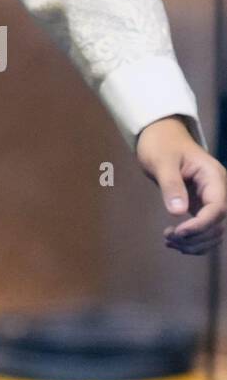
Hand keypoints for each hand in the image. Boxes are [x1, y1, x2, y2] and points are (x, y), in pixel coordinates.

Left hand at [135, 116, 226, 254]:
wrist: (161, 137)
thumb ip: (170, 185)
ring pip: (214, 232)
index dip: (201, 225)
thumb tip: (177, 211)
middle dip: (196, 237)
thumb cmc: (161, 144)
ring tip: (169, 241)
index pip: (218, 208)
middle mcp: (218, 190)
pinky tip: (174, 242)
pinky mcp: (202, 207)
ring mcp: (211, 200)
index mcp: (214, 176)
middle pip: (218, 224)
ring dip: (194, 243)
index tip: (179, 232)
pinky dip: (192, 240)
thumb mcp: (162, 161)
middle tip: (169, 238)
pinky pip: (205, 230)